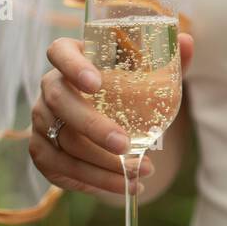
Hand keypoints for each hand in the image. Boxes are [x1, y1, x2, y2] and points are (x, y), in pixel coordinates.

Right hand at [28, 32, 193, 195]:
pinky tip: (123, 186)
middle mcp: (50, 87)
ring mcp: (41, 120)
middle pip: (60, 103)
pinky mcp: (42, 150)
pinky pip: (60, 169)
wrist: (110, 119)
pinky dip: (94, 181)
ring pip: (61, 142)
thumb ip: (168, 59)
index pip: (60, 52)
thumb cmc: (128, 89)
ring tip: (139, 172)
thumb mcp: (149, 74)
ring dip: (100, 163)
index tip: (96, 83)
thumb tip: (185, 39)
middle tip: (125, 145)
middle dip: (92, 126)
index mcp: (72, 58)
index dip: (73, 66)